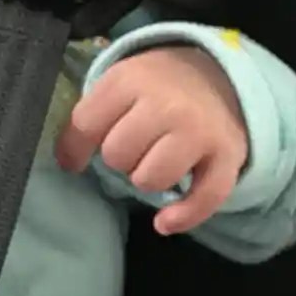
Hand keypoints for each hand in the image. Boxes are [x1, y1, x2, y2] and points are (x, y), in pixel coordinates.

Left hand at [55, 46, 247, 235]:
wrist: (217, 73)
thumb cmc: (154, 85)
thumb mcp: (119, 82)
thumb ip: (92, 113)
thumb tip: (66, 160)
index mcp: (130, 80)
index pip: (86, 125)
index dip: (73, 150)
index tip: (73, 161)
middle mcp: (166, 104)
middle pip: (117, 155)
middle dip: (117, 158)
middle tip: (130, 147)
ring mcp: (199, 131)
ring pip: (150, 179)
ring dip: (145, 178)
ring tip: (152, 163)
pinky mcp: (228, 156)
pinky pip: (203, 199)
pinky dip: (182, 217)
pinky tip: (164, 221)